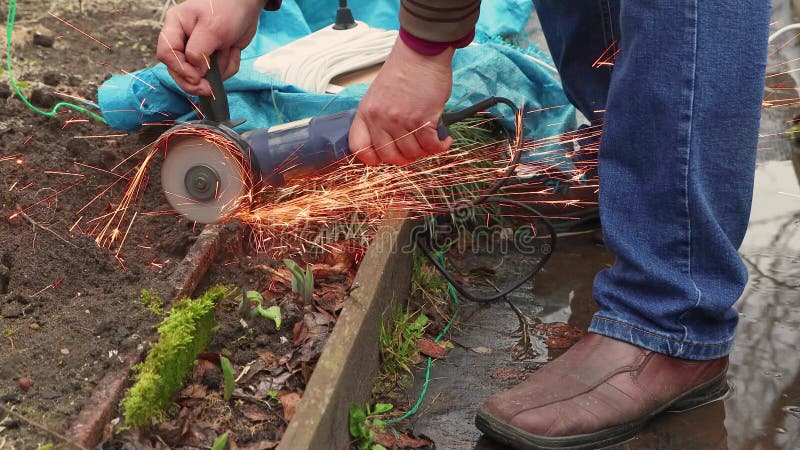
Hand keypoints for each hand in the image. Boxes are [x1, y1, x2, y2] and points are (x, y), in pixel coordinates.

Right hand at [157, 0, 265, 94]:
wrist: (248, 4)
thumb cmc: (228, 8)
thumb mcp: (212, 28)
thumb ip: (199, 51)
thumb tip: (195, 72)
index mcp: (175, 26)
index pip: (166, 54)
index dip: (179, 70)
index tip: (196, 78)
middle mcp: (183, 40)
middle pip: (178, 71)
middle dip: (195, 82)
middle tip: (209, 89)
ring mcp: (198, 50)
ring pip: (201, 75)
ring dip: (219, 70)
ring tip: (228, 49)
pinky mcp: (214, 57)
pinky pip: (219, 73)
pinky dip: (229, 65)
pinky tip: (233, 50)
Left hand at [349, 38, 454, 165]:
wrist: (421, 53)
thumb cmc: (403, 70)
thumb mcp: (379, 94)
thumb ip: (379, 118)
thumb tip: (392, 141)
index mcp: (366, 112)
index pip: (359, 148)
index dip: (372, 158)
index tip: (384, 157)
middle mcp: (381, 119)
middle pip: (389, 157)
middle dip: (404, 158)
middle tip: (414, 150)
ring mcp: (401, 121)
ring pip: (412, 153)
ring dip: (425, 151)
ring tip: (431, 141)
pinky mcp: (423, 119)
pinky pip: (431, 146)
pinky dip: (440, 146)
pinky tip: (443, 140)